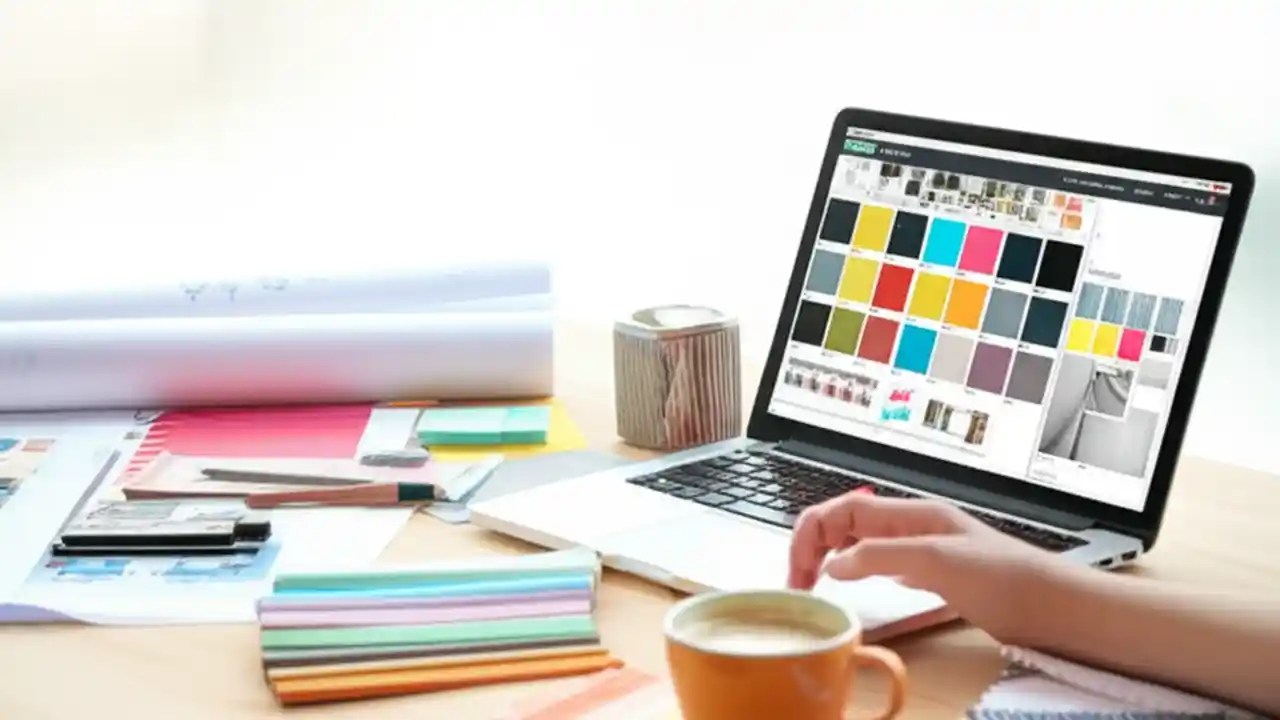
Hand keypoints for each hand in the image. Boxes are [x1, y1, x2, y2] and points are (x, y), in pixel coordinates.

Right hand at [788, 491, 1071, 640]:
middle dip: (813, 545)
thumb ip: (880, 555)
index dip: (811, 534)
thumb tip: (834, 562)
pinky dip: (856, 571)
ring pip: (859, 543)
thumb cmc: (1004, 578)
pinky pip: (880, 563)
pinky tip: (854, 587)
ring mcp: (922, 550)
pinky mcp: (933, 574)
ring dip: (830, 557)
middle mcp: (912, 526)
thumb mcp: (936, 561)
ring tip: (814, 584)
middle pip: (844, 523)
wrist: (1053, 605)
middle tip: (798, 584)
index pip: (841, 510)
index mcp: (910, 514)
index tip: (798, 571)